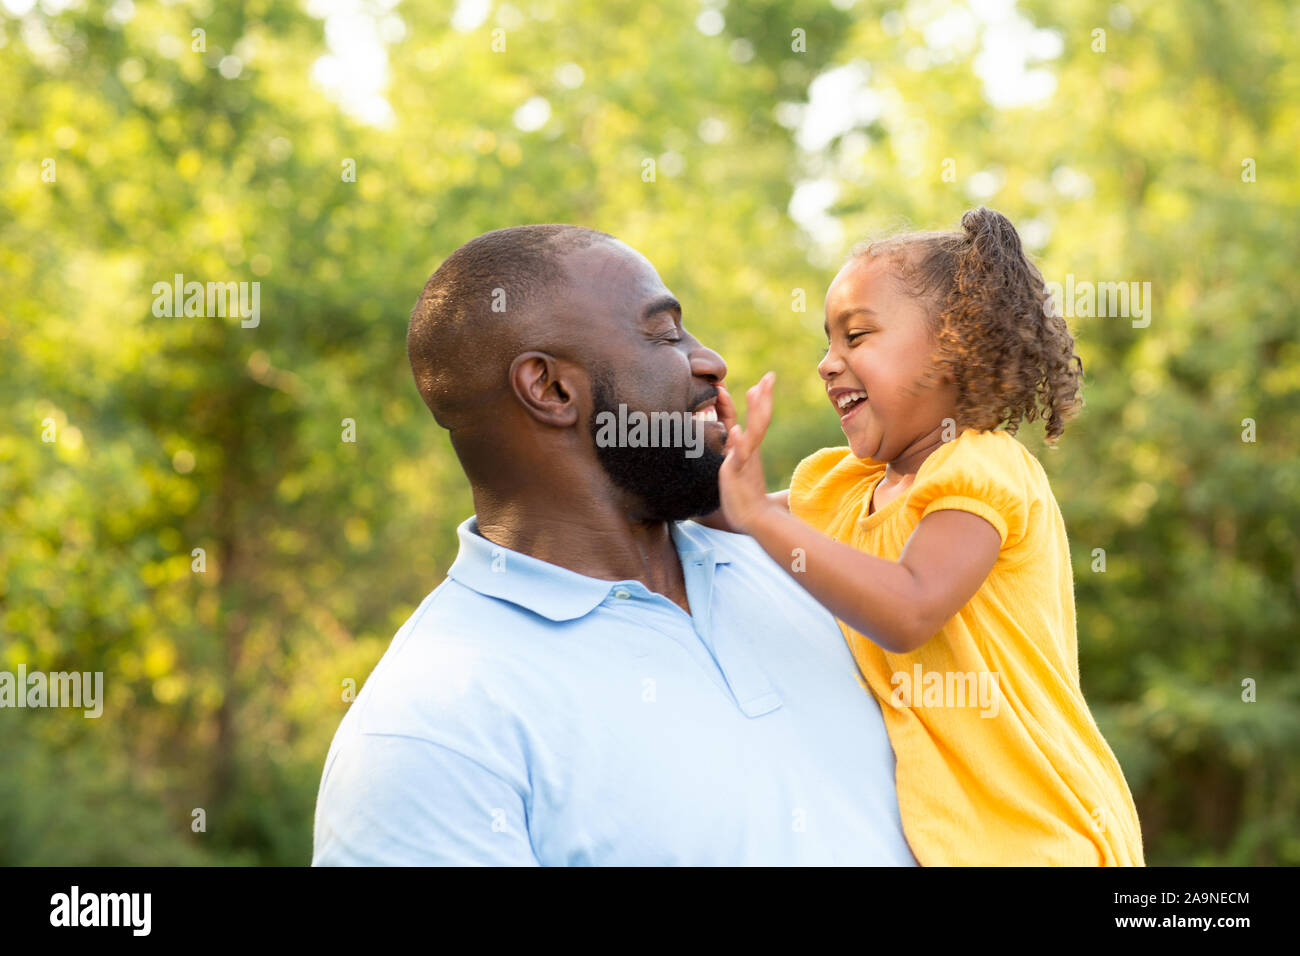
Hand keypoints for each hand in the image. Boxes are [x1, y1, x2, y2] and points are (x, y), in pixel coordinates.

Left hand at [718, 372, 776, 533]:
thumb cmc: (749, 502)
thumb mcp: (742, 474)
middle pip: (759, 420)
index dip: (757, 402)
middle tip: (769, 377)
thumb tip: (747, 455)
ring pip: (753, 433)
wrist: (755, 521)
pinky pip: (738, 457)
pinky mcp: (737, 474)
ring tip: (756, 390)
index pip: (755, 421)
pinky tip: (735, 430)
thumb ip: (743, 460)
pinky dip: (738, 443)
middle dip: (763, 398)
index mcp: (750, 451)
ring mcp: (745, 462)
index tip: (761, 383)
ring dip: (754, 412)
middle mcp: (749, 452)